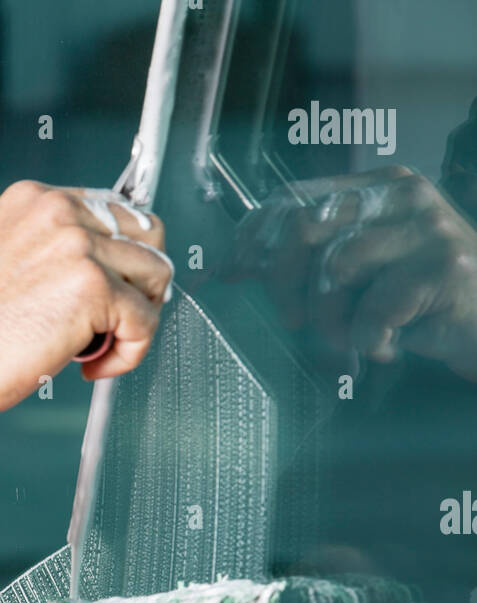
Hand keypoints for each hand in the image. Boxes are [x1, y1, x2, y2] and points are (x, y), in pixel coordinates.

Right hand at [0, 181, 171, 472]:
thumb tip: (99, 275)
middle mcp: (60, 212)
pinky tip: (91, 366)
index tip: (110, 296)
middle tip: (113, 324)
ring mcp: (79, 246)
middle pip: (150, 235)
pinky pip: (145, 322)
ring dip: (136, 321)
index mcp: (37, 201)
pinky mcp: (93, 288)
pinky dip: (128, 354)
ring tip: (97, 348)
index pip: (117, 212)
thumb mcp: (6, 263)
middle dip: (141, 285)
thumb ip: (51, 255)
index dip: (123, 260)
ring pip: (156, 277)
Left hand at [226, 167, 476, 381]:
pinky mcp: (443, 268)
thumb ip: (313, 258)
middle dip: (283, 282)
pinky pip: (375, 308)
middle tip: (294, 319)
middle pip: (305, 225)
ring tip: (350, 338)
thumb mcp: (362, 271)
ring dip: (330, 320)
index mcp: (376, 187)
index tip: (229, 272)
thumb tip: (233, 266)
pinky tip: (387, 345)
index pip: (295, 195)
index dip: (253, 236)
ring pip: (336, 268)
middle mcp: (402, 195)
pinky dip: (370, 338)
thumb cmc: (423, 301)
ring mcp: (427, 228)